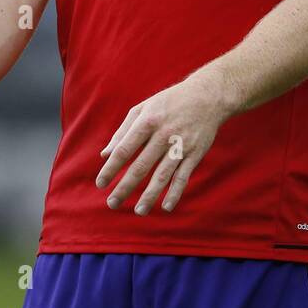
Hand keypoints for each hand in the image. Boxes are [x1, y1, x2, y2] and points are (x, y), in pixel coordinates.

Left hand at [95, 74, 230, 214]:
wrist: (207, 96)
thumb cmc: (169, 103)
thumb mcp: (143, 109)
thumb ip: (122, 132)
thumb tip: (105, 155)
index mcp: (147, 121)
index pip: (124, 149)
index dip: (111, 168)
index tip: (100, 184)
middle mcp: (163, 134)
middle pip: (141, 166)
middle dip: (125, 187)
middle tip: (112, 203)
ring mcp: (181, 145)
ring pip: (162, 175)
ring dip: (149, 195)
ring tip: (139, 211)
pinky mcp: (195, 153)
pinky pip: (183, 176)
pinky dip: (175, 192)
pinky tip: (165, 207)